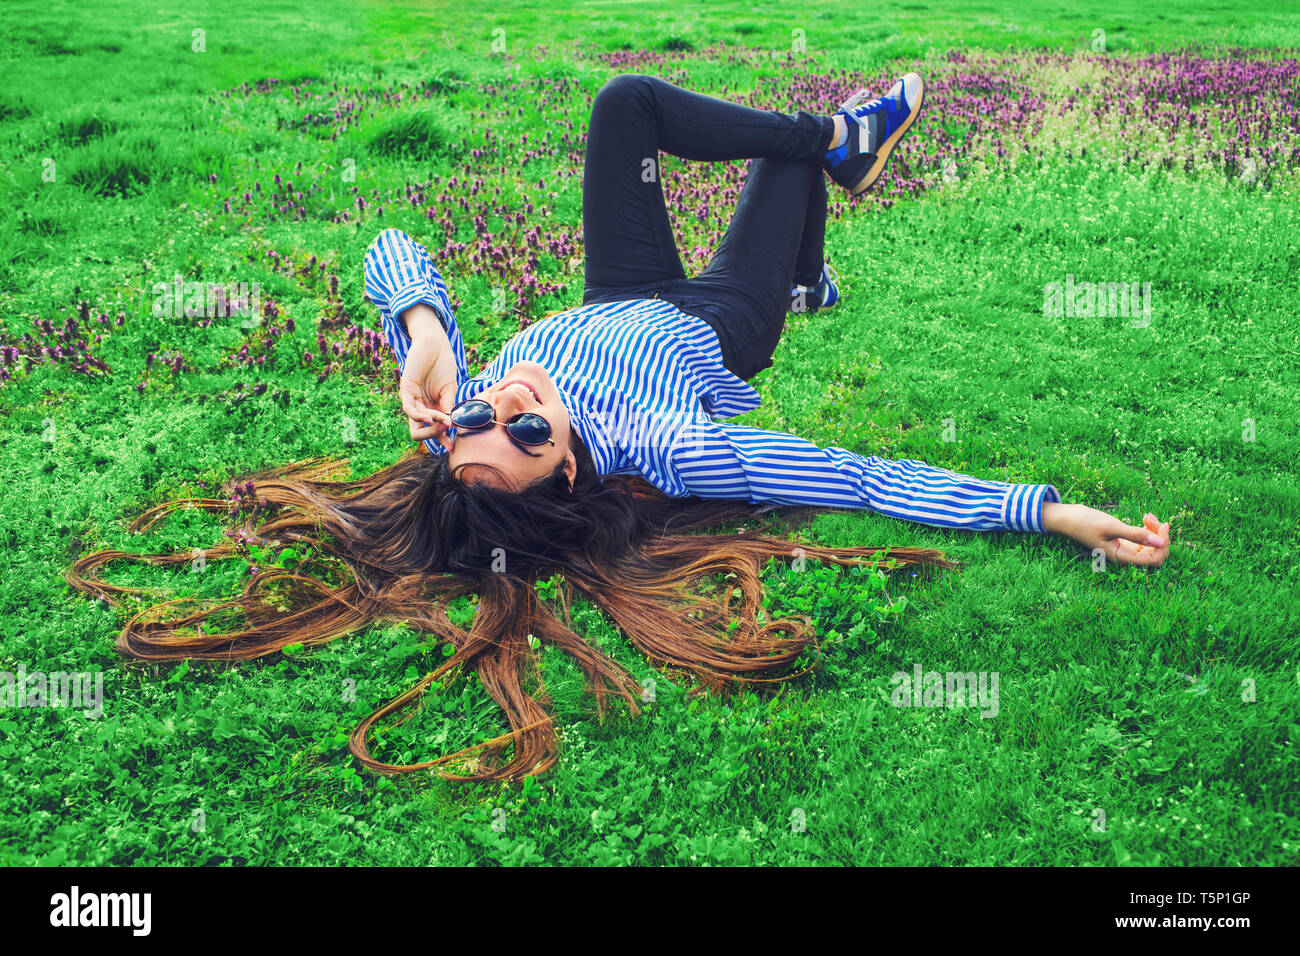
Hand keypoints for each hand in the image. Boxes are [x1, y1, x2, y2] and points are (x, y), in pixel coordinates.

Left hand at [398, 316, 458, 452]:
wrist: (436, 346)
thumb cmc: (443, 366)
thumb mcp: (450, 391)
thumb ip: (449, 408)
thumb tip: (452, 427)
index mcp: (429, 409)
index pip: (431, 432)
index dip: (442, 440)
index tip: (452, 447)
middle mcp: (418, 407)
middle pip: (419, 434)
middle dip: (434, 436)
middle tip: (448, 430)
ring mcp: (410, 400)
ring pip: (416, 424)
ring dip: (433, 426)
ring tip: (446, 422)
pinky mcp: (405, 390)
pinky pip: (409, 409)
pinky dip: (421, 416)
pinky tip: (431, 418)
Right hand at [1042, 502, 1170, 567]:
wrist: (1068, 518)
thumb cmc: (1085, 523)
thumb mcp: (1111, 526)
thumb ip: (1136, 534)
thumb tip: (1161, 542)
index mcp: (1121, 557)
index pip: (1153, 560)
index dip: (1163, 545)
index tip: (1162, 527)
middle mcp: (1125, 555)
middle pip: (1155, 553)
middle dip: (1160, 537)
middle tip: (1153, 518)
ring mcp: (1125, 548)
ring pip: (1151, 545)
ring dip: (1155, 531)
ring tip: (1148, 516)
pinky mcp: (1124, 540)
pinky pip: (1144, 539)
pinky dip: (1148, 528)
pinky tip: (1145, 517)